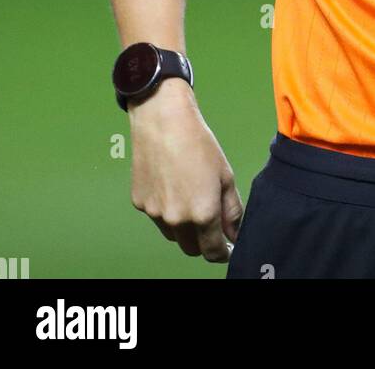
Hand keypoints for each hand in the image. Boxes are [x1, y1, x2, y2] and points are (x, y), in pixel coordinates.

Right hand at [128, 79, 243, 261]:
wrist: (163, 120)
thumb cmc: (198, 143)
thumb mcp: (225, 175)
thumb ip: (232, 210)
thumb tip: (234, 234)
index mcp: (202, 213)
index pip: (212, 252)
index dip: (222, 253)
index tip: (227, 247)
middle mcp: (176, 219)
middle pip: (191, 249)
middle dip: (203, 242)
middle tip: (210, 223)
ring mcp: (155, 212)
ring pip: (173, 235)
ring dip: (183, 227)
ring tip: (189, 196)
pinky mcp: (140, 203)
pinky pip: (156, 217)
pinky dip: (166, 210)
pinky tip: (172, 185)